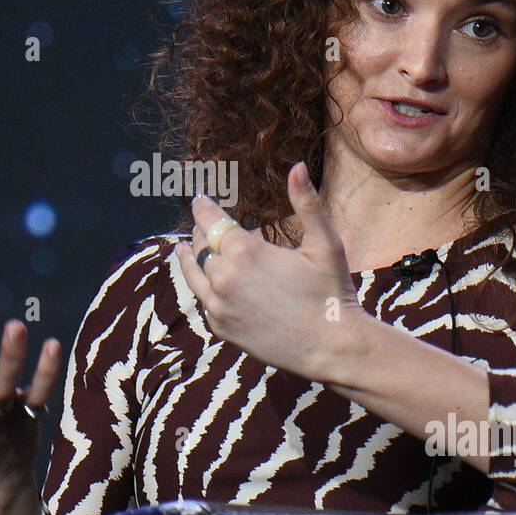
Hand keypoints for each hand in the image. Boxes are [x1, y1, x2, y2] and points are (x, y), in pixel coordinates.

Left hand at [176, 161, 368, 381]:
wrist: (331, 348)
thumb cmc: (333, 292)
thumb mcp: (324, 244)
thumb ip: (307, 203)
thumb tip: (297, 166)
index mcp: (245, 250)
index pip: (210, 219)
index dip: (203, 206)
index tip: (199, 198)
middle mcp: (223, 277)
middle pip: (201, 246)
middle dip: (201, 231)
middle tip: (201, 222)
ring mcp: (219, 305)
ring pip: (194, 274)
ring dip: (189, 259)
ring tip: (183, 248)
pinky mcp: (221, 328)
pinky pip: (203, 302)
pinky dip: (201, 288)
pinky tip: (202, 284)